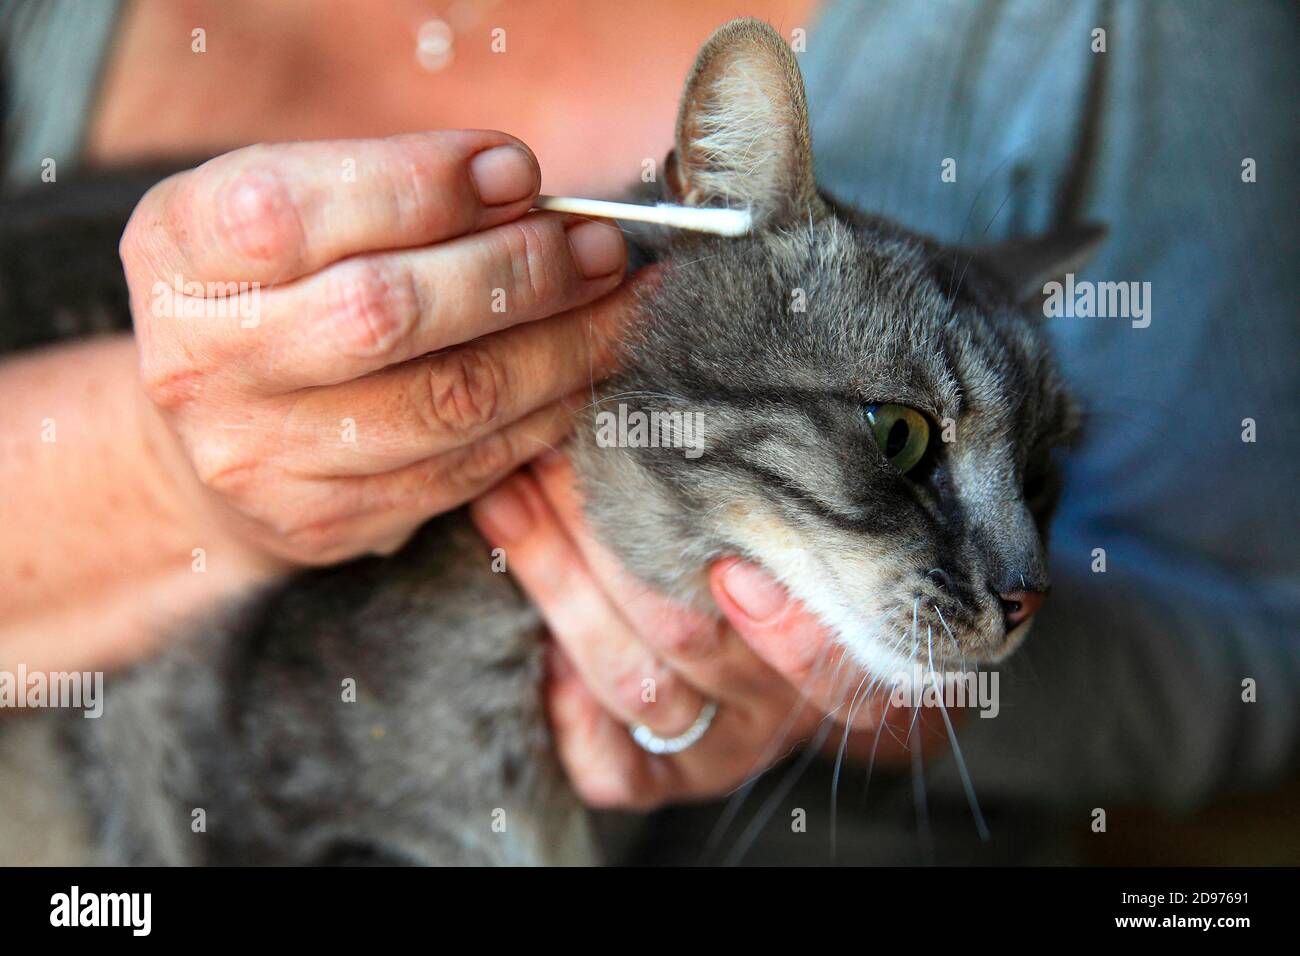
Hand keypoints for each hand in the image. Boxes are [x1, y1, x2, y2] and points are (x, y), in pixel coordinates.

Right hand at [123, 131, 628, 566]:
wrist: (211, 436)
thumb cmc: (277, 293)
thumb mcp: (293, 210)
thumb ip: (388, 192)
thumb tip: (521, 189)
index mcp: (181, 250)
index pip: (296, 211)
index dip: (422, 186)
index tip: (517, 171)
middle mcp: (201, 361)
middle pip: (384, 313)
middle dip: (517, 272)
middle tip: (595, 246)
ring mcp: (258, 456)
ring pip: (447, 401)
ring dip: (560, 348)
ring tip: (618, 305)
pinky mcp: (323, 522)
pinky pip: (466, 467)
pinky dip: (545, 413)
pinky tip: (585, 372)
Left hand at [471, 453, 912, 809]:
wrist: (801, 649)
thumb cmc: (789, 546)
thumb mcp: (804, 509)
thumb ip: (767, 477)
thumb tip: (681, 370)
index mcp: (842, 635)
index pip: (833, 657)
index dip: (783, 629)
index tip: (726, 565)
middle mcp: (786, 699)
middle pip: (690, 638)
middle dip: (605, 542)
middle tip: (552, 452)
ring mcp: (728, 742)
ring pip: (637, 685)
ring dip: (560, 589)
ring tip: (508, 501)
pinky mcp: (674, 775)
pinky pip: (616, 772)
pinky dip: (571, 715)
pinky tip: (540, 652)